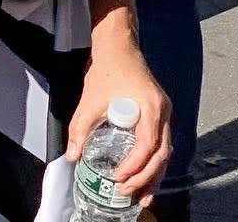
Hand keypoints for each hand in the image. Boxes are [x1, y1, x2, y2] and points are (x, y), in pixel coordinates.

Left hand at [67, 34, 170, 203]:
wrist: (119, 44)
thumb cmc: (108, 67)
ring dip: (153, 174)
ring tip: (141, 194)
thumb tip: (72, 155)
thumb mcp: (91, 99)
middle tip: (128, 192)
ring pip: (164, 151)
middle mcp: (163, 112)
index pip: (148, 145)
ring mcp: (164, 113)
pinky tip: (144, 174)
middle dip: (146, 177)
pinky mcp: (159, 114)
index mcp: (151, 106)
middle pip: (162, 154)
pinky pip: (161, 143)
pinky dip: (153, 161)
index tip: (120, 177)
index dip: (135, 166)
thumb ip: (81, 128)